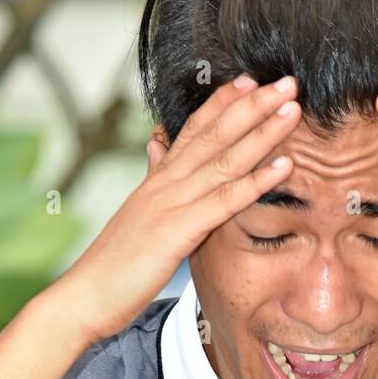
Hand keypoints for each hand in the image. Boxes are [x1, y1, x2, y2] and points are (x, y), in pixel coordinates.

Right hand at [59, 75, 301, 343]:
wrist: (85, 297)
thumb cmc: (112, 267)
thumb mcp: (136, 218)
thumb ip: (152, 182)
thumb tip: (156, 151)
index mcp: (156, 180)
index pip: (192, 130)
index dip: (221, 104)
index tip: (248, 81)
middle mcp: (164, 183)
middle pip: (213, 133)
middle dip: (252, 105)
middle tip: (287, 82)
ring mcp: (170, 204)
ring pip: (224, 159)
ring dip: (262, 132)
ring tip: (293, 109)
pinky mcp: (177, 231)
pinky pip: (224, 201)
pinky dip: (256, 181)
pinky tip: (284, 165)